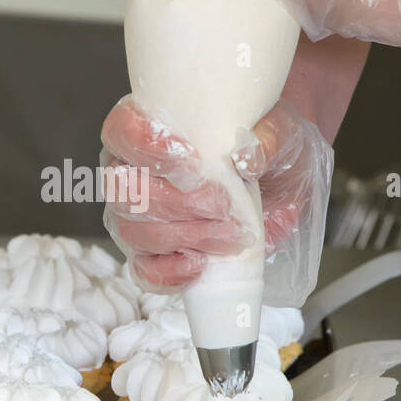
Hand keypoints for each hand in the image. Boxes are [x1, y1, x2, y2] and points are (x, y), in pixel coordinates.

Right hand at [101, 96, 332, 305]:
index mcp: (148, 128)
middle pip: (126, 191)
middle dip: (177, 202)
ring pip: (132, 231)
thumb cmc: (261, 147)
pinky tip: (200, 264)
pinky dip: (169, 272)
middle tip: (222, 206)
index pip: (123, 133)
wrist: (277, 184)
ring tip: (229, 236)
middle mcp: (130, 172)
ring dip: (183, 236)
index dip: (148, 148)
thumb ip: (265, 138)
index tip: (192, 162)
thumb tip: (246, 156)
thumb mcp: (276, 133)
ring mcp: (135, 217)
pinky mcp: (150, 255)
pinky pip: (143, 270)